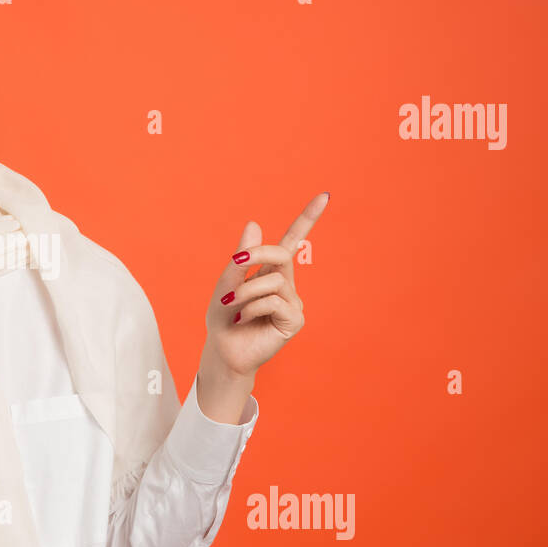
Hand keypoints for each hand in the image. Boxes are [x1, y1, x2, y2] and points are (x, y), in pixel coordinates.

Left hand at [201, 191, 329, 379]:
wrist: (223, 350)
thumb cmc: (224, 317)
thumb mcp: (227, 282)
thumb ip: (242, 257)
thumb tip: (254, 223)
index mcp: (271, 271)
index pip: (293, 241)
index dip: (308, 218)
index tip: (325, 196)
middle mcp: (286, 284)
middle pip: (281, 253)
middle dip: (257, 254)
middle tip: (237, 263)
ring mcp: (292, 302)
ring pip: (273, 280)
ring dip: (246, 292)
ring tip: (234, 308)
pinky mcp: (294, 319)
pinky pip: (274, 301)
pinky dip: (253, 307)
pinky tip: (245, 319)